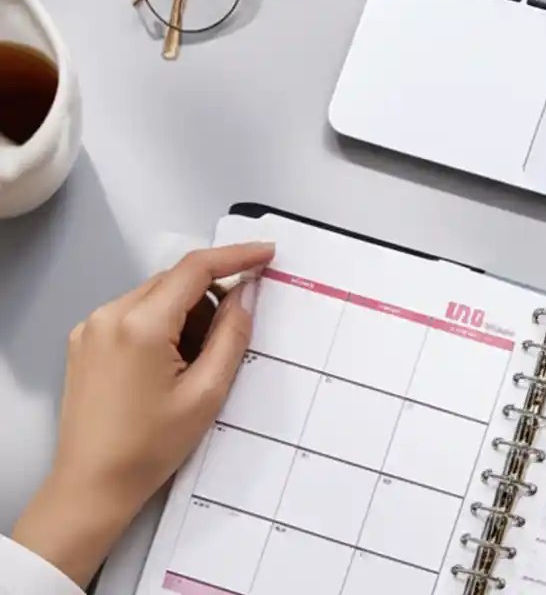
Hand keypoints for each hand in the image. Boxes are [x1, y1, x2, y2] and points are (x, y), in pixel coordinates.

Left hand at [11, 243, 274, 586]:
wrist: (92, 484)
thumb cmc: (149, 447)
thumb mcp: (207, 393)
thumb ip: (231, 335)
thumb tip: (246, 295)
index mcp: (140, 325)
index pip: (196, 268)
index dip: (236, 256)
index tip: (266, 254)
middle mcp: (109, 315)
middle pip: (176, 282)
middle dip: (211, 300)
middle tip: (229, 339)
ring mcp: (92, 327)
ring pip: (156, 297)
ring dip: (185, 315)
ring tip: (192, 367)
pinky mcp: (85, 341)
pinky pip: (134, 314)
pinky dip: (161, 326)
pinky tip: (169, 366)